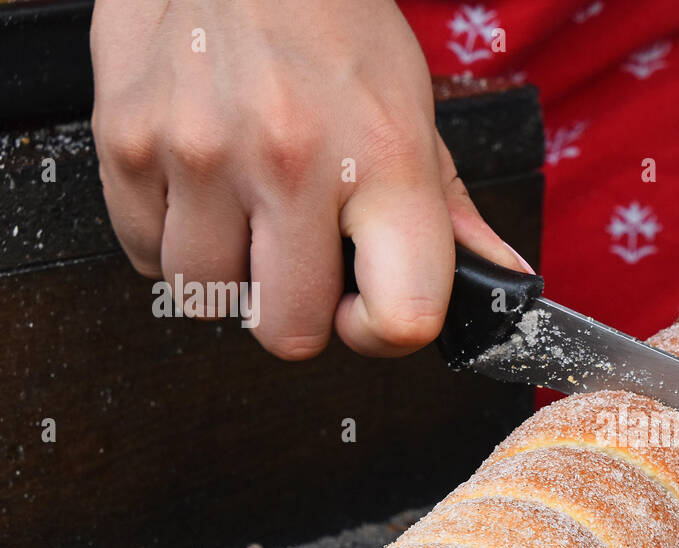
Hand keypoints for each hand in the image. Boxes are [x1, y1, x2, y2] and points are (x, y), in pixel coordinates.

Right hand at [90, 0, 529, 358]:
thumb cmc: (332, 20)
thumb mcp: (414, 108)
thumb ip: (450, 210)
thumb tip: (500, 278)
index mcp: (384, 160)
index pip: (402, 317)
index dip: (381, 333)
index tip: (365, 310)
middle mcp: (292, 160)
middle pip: (288, 333)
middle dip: (296, 311)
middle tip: (299, 257)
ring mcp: (201, 154)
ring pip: (207, 301)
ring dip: (227, 274)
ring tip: (245, 209)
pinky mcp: (127, 142)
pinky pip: (144, 256)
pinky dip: (171, 238)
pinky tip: (199, 185)